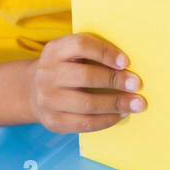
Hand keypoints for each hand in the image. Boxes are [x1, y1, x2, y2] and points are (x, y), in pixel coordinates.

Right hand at [26, 33, 145, 133]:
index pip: (81, 45)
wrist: (33, 90)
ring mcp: (48, 99)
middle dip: (115, 80)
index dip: (105, 52)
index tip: (126, 62)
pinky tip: (120, 114)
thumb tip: (128, 65)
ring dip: (116, 103)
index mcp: (55, 50)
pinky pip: (84, 123)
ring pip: (87, 103)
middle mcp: (48, 73)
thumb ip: (93, 52)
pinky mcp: (52, 121)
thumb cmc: (66, 67)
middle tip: (137, 84)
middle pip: (85, 76)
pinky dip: (106, 120)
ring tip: (136, 104)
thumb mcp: (71, 52)